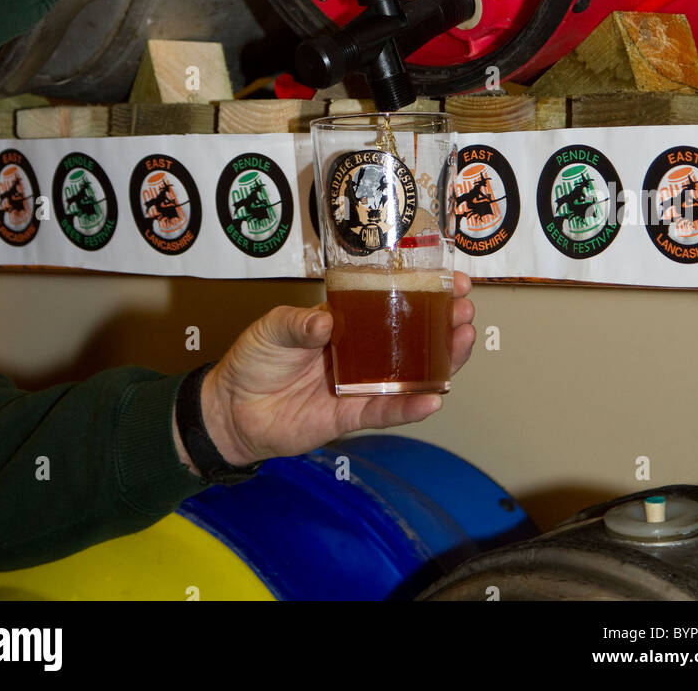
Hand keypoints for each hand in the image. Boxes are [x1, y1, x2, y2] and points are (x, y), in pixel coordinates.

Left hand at [193, 273, 475, 466]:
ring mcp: (360, 384)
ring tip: (463, 340)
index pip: (391, 303)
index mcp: (345, 323)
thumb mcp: (273, 327)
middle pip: (413, 337)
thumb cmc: (253, 361)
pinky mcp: (351, 416)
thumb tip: (327, 323)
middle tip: (465, 309)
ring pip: (411, 373)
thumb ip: (299, 323)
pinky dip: (409, 406)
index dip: (423, 292)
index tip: (452, 280)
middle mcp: (361, 352)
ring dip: (440, 360)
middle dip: (444, 322)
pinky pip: (386, 411)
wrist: (231, 409)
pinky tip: (434, 398)